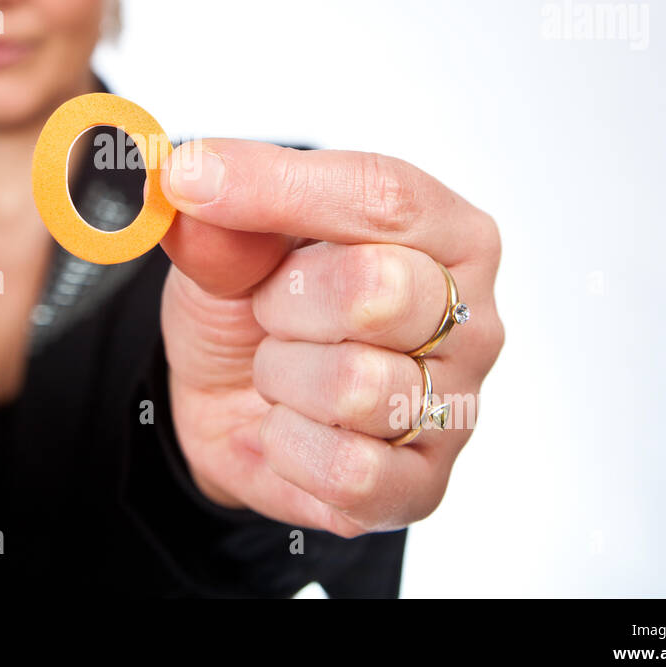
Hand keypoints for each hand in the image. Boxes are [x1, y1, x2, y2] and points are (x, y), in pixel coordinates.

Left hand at [158, 140, 503, 536]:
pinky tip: (290, 425)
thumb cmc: (254, 305)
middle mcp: (471, 318)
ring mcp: (456, 407)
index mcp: (448, 232)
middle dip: (287, 299)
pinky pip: (345, 468)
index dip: (278, 188)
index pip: (384, 196)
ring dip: (281, 376)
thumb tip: (194, 180)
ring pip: (354, 384)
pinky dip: (288, 445)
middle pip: (378, 288)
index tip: (194, 182)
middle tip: (269, 308)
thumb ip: (224, 218)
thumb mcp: (229, 243)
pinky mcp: (422, 486)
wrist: (228, 399)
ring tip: (281, 368)